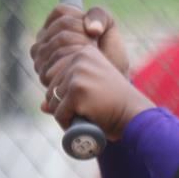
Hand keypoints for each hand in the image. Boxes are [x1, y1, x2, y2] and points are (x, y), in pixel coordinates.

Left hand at [31, 5, 150, 138]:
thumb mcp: (93, 93)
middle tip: (86, 113)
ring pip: (53, 102)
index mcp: (84, 54)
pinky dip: (68, 124)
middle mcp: (79, 59)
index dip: (68, 97)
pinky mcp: (77, 90)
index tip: (89, 103)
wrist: (136, 116)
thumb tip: (42, 106)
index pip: (56, 77)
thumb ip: (69, 93)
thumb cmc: (117, 107)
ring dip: (66, 115)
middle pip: (52, 88)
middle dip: (65, 107)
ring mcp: (78, 73)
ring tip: (86, 118)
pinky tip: (84, 123)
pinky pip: (59, 113)